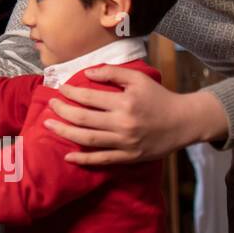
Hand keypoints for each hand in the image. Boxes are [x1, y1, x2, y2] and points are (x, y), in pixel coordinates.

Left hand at [46, 68, 230, 164]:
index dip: (71, 93)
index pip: (89, 99)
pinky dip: (83, 159)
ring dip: (65, 133)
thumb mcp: (138, 79)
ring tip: (49, 126)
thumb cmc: (159, 97)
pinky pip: (102, 160)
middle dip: (62, 112)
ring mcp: (125, 143)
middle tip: (51, 106)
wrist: (184, 122)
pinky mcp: (129, 157)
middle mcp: (123, 124)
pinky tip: (68, 157)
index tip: (61, 89)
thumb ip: (112, 73)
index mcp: (125, 103)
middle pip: (84, 120)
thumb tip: (87, 73)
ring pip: (88, 140)